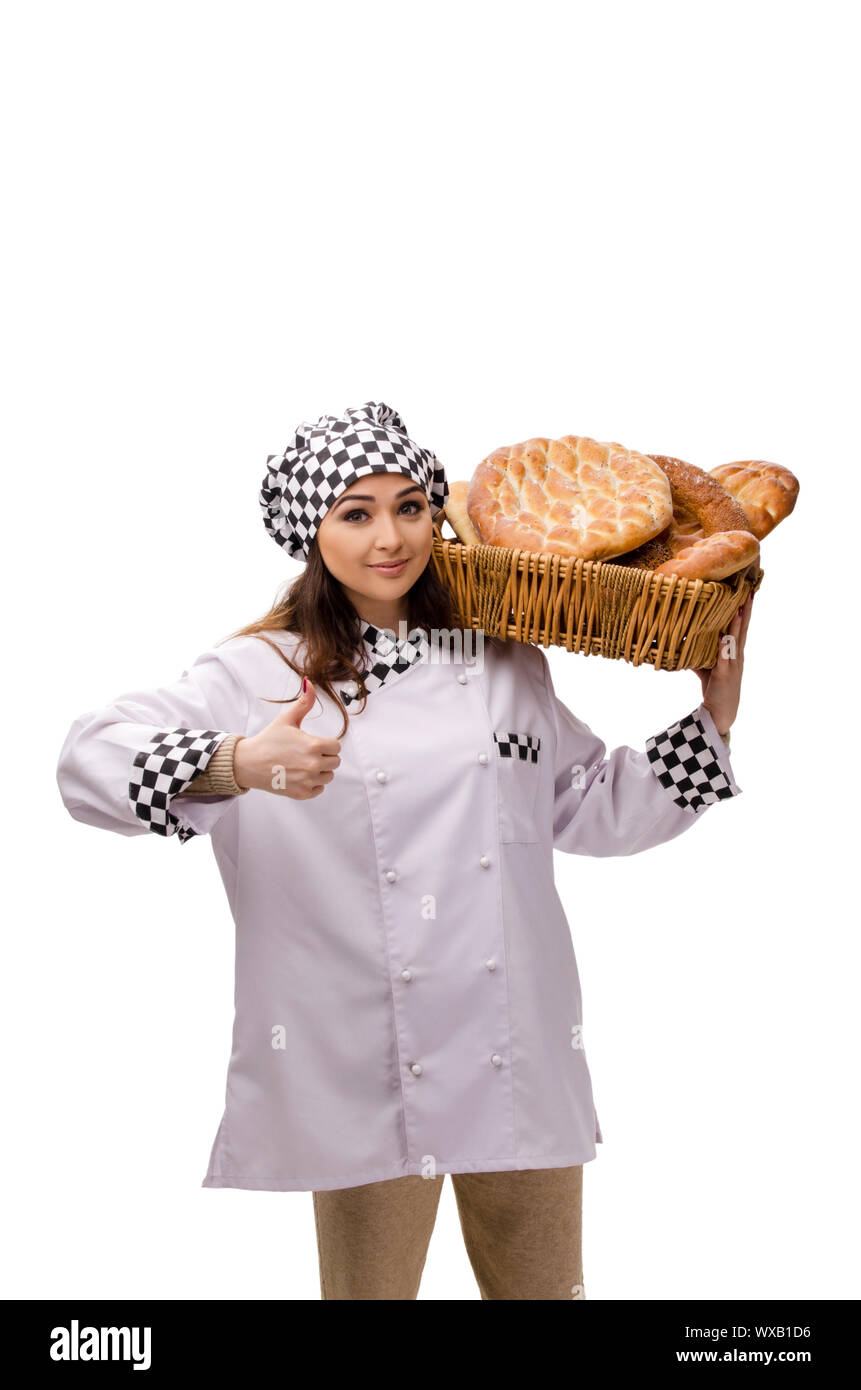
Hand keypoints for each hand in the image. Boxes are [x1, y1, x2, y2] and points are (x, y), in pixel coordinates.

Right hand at [232, 679, 340, 797]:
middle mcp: (313, 765)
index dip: (326, 743)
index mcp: (313, 746)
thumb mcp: (286, 719)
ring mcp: (308, 781)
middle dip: (324, 756)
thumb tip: (310, 683)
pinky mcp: (302, 793)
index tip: (313, 743)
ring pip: (328, 776)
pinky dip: (313, 784)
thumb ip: (304, 702)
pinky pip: (319, 789)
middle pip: (335, 762)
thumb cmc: (268, 740)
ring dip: (320, 771)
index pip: (336, 746)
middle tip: (306, 753)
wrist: (248, 763)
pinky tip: (300, 775)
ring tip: (302, 764)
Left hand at [693, 592, 753, 735]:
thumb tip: (681, 640)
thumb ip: (698, 653)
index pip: (739, 627)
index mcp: (733, 652)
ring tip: (740, 608)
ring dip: (738, 625)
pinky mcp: (725, 676)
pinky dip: (724, 650)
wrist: (720, 712)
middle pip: (742, 629)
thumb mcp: (705, 666)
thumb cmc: (714, 687)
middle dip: (745, 611)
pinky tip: (724, 640)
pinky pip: (724, 660)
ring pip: (736, 641)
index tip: (746, 593)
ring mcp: (732, 665)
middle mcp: (736, 656)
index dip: (743, 611)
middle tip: (749, 592)